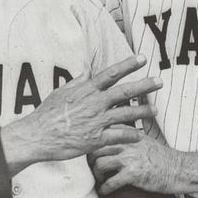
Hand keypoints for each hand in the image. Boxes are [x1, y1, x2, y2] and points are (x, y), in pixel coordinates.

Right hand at [0, 55, 161, 174]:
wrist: (37, 136)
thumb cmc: (47, 114)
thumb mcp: (60, 93)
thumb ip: (76, 82)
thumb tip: (86, 72)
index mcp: (86, 90)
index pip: (111, 73)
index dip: (128, 65)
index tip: (142, 58)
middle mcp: (94, 103)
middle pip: (125, 92)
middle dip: (144, 86)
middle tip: (159, 81)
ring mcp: (96, 121)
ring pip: (126, 115)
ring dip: (142, 112)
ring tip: (155, 110)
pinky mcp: (95, 139)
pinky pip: (118, 136)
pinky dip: (131, 135)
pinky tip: (140, 135)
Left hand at [91, 133, 197, 194]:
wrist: (178, 169)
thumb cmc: (161, 156)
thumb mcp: (143, 139)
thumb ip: (127, 135)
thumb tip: (110, 137)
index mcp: (128, 134)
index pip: (102, 133)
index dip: (93, 144)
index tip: (90, 151)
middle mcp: (127, 143)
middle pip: (96, 148)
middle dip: (90, 160)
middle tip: (92, 167)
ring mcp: (130, 158)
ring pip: (99, 163)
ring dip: (96, 174)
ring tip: (99, 179)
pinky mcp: (133, 174)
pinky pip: (110, 182)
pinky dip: (104, 188)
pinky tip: (105, 191)